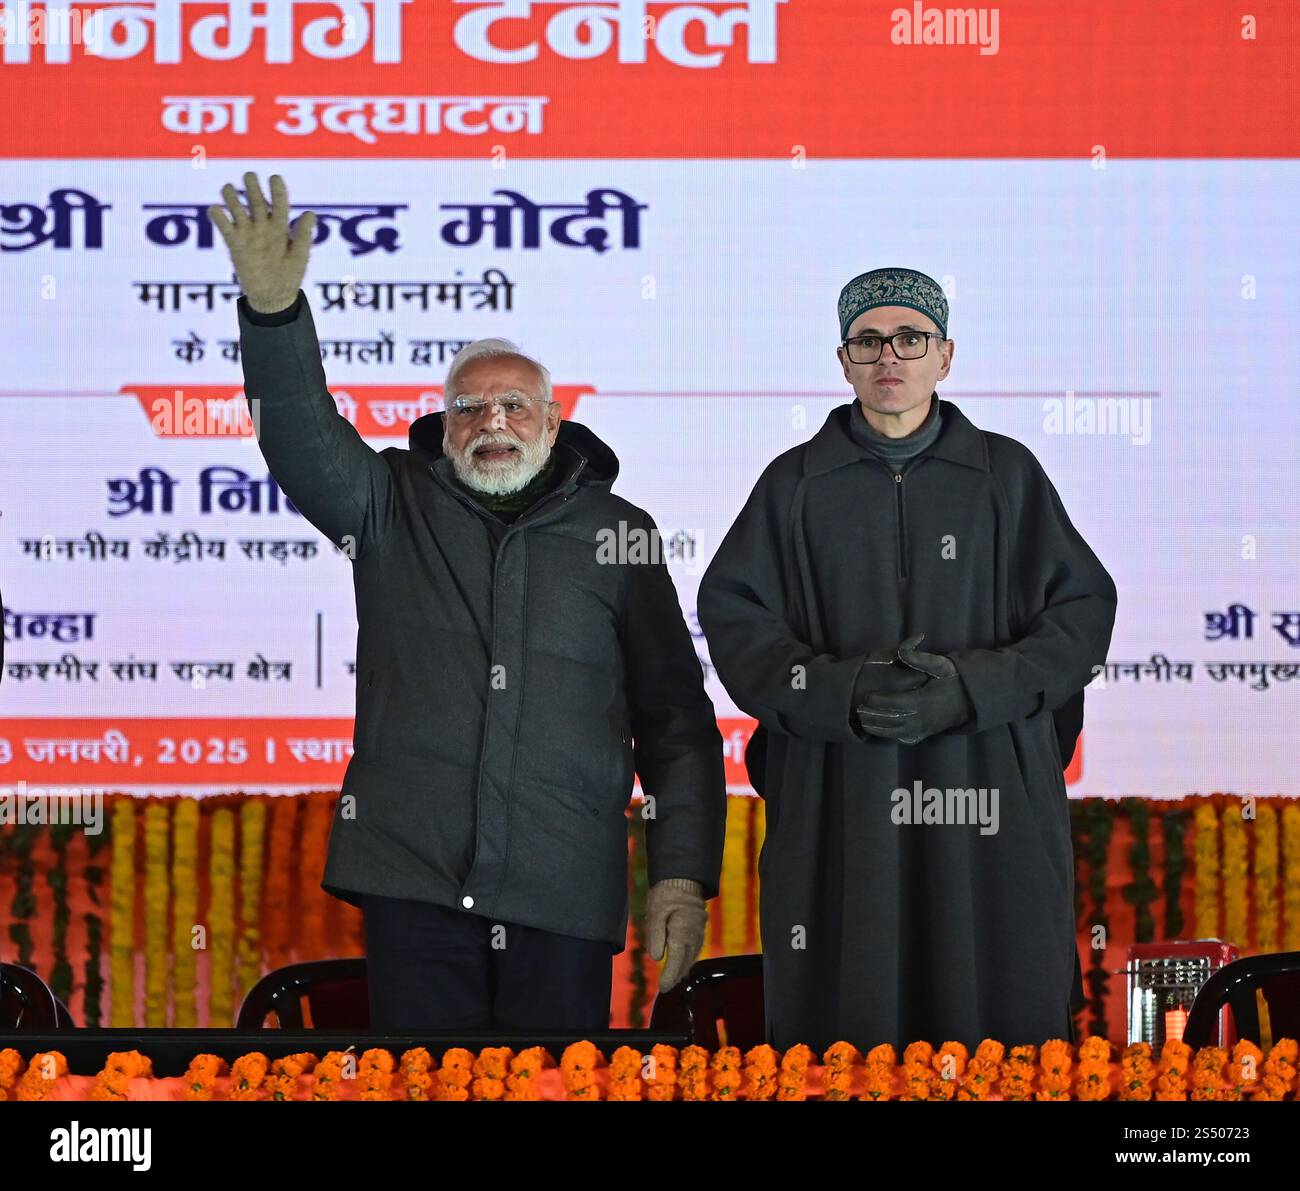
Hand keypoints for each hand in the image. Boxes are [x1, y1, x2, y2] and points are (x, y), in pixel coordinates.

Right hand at [208, 172, 315, 313]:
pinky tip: (217, 211)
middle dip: (252, 186)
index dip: (276, 189)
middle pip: (256, 200)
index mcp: (281, 227)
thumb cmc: (290, 276)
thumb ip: (304, 235)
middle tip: (249, 176)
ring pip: (237, 208)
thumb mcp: (300, 256)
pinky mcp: (234, 243)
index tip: (274, 178)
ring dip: (231, 197)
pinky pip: (224, 226)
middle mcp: (263, 226)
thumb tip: (310, 213)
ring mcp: (248, 233)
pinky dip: (218, 216)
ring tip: (228, 189)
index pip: (279, 202)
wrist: (272, 296)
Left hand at [646, 879, 707, 991]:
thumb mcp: (655, 912)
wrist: (684, 880)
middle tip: (665, 987)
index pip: (676, 960)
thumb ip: (655, 934)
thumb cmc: (667, 895)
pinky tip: (682, 964)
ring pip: (692, 958)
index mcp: (682, 932)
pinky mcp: (700, 930)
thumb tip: (656, 957)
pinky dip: (688, 960)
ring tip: (672, 980)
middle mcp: (694, 936)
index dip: (670, 976)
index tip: (663, 988)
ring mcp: (699, 933)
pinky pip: (695, 950)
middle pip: (686, 962)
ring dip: (682, 970)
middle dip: (676, 976)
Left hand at [856, 633, 973, 743]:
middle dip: (873, 716)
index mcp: (923, 700)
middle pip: (891, 720)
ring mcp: (924, 728)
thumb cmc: (953, 679)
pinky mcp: (925, 734)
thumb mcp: (940, 664)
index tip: (867, 696)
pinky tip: (879, 730)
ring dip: (877, 728)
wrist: (972, 699)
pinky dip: (889, 736)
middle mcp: (922, 717)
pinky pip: (904, 738)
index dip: (878, 701)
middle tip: (858, 710)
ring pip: (895, 733)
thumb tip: (900, 652)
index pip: (895, 703)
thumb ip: (918, 658)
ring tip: (862, 721)